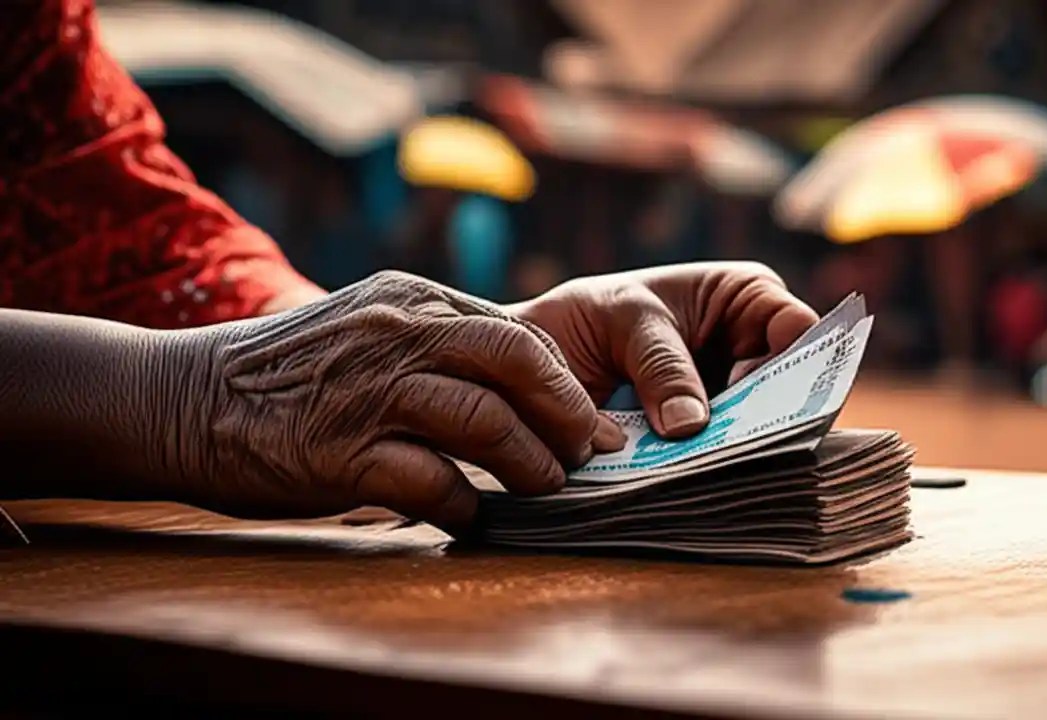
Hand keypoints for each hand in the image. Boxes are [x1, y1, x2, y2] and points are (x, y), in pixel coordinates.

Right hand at [160, 271, 600, 530]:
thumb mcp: (368, 323)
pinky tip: (471, 515)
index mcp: (411, 300)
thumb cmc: (292, 370)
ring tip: (544, 487)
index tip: (589, 419)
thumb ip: (436, 337)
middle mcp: (396, 335)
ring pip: (485, 421)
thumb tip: (519, 379)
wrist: (187, 396)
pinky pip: (432, 483)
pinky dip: (465, 505)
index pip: (517, 334)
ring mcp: (369, 393)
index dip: (565, 382)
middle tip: (585, 451)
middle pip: (517, 363)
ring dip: (530, 464)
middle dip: (566, 412)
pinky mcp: (341, 454)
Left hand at [508, 262, 819, 438]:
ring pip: (754, 429)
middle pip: (784, 388)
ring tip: (708, 467)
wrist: (540, 355)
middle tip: (738, 447)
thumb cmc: (593, 312)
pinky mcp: (703, 438)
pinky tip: (687, 477)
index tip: (761, 397)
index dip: (795, 363)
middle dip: (765, 417)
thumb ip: (663, 366)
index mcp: (748, 296)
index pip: (799, 328)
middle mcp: (750, 348)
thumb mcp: (627, 320)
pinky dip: (703, 466)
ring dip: (733, 448)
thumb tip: (690, 426)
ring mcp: (728, 397)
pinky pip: (719, 455)